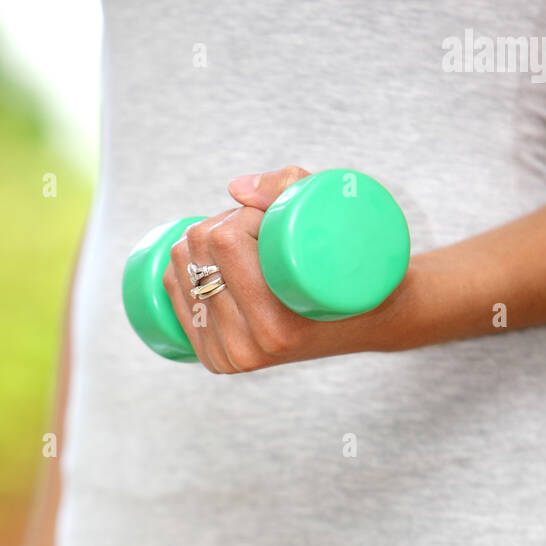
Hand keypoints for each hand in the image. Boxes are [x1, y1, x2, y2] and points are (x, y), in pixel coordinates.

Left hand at [162, 165, 411, 373]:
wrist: (371, 322)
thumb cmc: (362, 267)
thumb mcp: (344, 221)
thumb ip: (293, 187)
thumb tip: (234, 188)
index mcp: (277, 328)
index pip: (225, 241)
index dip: (244, 213)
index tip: (273, 218)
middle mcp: (246, 350)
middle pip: (197, 250)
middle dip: (224, 223)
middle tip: (263, 229)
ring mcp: (226, 358)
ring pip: (180, 266)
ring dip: (207, 242)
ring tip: (250, 247)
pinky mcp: (213, 356)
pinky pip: (174, 292)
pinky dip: (187, 264)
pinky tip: (217, 260)